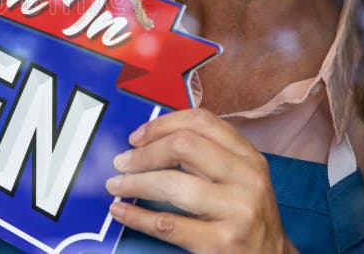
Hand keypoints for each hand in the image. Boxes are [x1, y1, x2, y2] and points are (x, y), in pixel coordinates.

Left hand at [105, 109, 296, 253]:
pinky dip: (136, 216)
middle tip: (121, 162)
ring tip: (115, 185)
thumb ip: (206, 155)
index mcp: (248, 157)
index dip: (162, 125)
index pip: (201, 122)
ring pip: (171, 183)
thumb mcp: (239, 178)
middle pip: (183, 146)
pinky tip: (121, 211)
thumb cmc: (245, 216)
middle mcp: (247, 179)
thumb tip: (148, 142)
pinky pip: (167, 225)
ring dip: (134, 182)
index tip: (137, 137)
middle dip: (144, 153)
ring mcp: (237, 211)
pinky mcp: (222, 243)